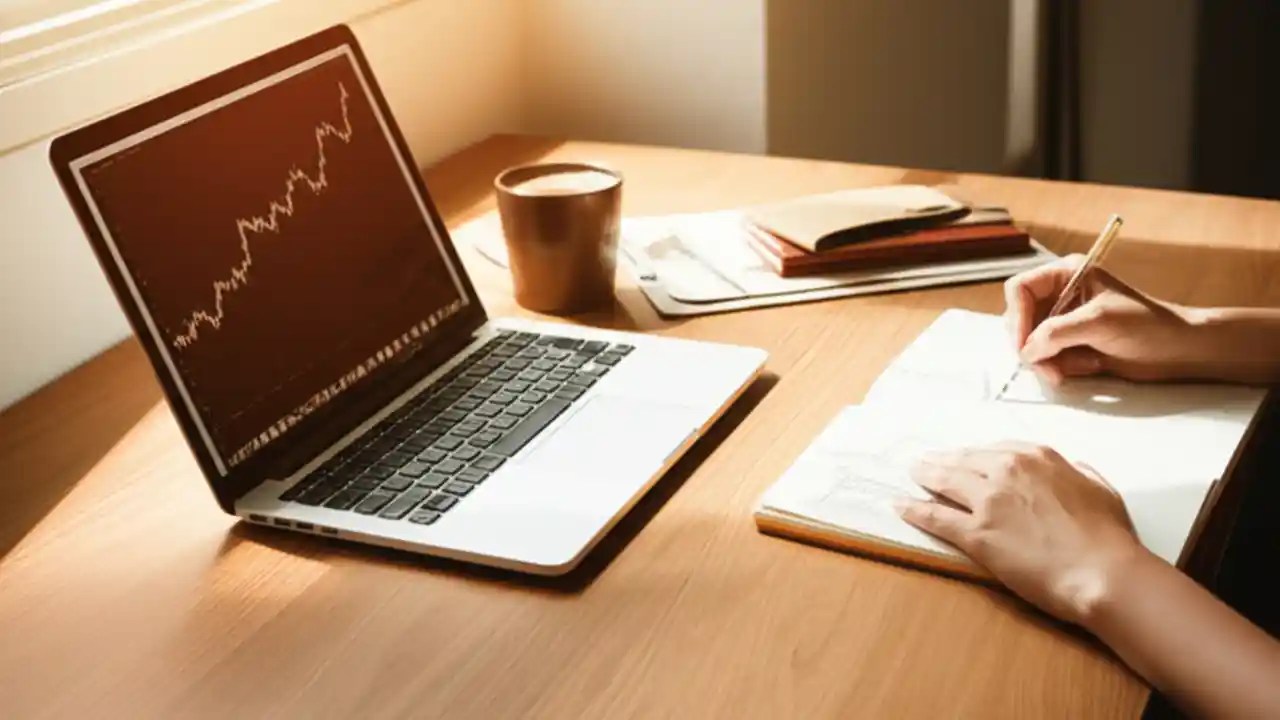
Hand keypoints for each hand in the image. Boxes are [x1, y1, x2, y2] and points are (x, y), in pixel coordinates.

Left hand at [898, 442, 1144, 624]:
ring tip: (911, 473)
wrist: (1102, 571)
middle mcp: (1008, 471)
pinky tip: (900, 505)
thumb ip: (1080, 473)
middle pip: (964, 461)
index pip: (994, 450)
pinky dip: (914, 509)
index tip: (964, 457)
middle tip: (925, 461)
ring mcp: (989, 501)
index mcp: (1038, 457)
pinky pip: (935, 516)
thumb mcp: (1100, 489)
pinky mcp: (976, 533)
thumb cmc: (1108, 536)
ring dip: (924, 476)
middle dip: (942, 460)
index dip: (975, 455)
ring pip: (945, 481)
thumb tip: (1074, 467)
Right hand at [1003, 255, 1202, 383]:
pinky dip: (1062, 367)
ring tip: (1082, 365)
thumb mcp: (1098, 322)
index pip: (1020, 290)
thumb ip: (1056, 333)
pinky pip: (1047, 358)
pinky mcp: (1071, 345)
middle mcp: (1060, 295)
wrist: (1178, 351)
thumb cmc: (1146, 325)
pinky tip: (1090, 366)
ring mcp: (1065, 322)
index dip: (1017, 318)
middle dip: (1033, 345)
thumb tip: (1025, 351)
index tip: (1025, 346)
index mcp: (1066, 274)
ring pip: (1032, 343)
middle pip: (1020, 319)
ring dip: (1050, 360)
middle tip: (1049, 367)